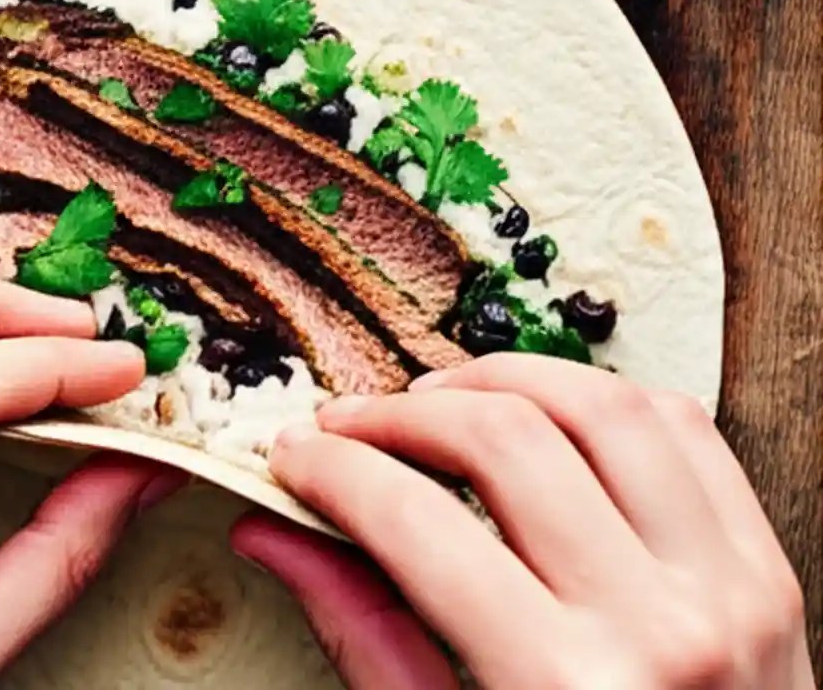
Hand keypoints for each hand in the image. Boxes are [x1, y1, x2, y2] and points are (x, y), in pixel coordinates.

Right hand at [232, 354, 812, 688]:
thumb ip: (367, 639)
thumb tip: (277, 538)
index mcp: (564, 688)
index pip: (415, 522)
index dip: (333, 471)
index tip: (294, 459)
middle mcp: (658, 625)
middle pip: (504, 440)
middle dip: (399, 416)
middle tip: (347, 427)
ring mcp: (727, 587)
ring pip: (603, 407)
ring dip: (502, 381)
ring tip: (437, 401)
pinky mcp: (762, 568)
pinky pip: (686, 431)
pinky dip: (604, 399)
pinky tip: (547, 415)